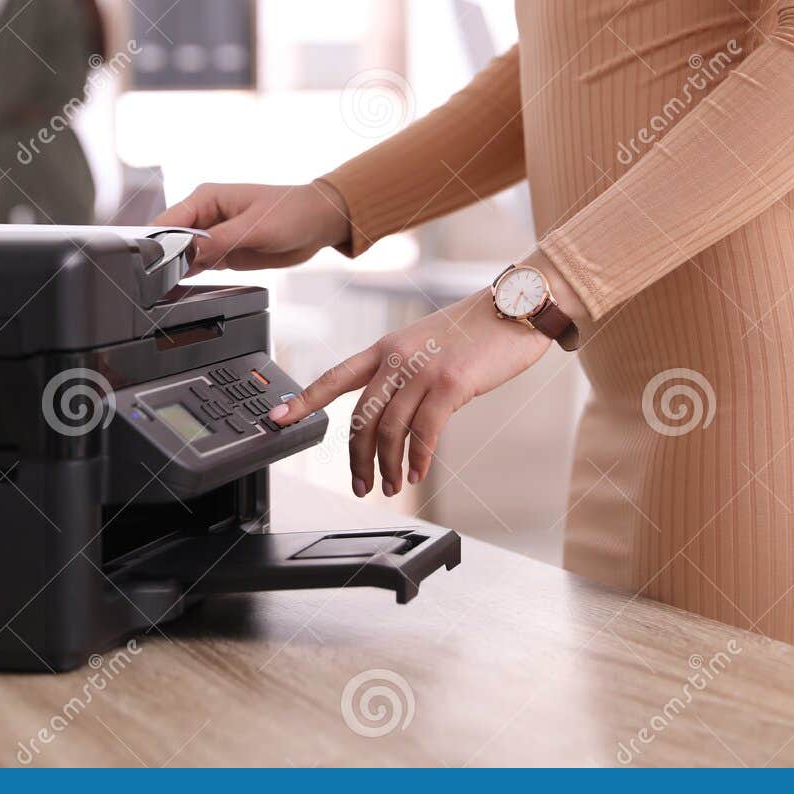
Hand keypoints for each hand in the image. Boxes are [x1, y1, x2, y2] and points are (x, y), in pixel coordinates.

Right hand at [152, 181, 350, 270]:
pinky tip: (178, 288)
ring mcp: (212, 235)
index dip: (155, 242)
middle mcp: (205, 216)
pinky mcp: (221, 252)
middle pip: (170, 240)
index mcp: (207, 198)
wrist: (317, 224)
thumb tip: (188, 252)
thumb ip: (221, 240)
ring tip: (160, 288)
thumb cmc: (291, 212)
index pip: (169, 220)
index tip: (149, 263)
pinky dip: (187, 276)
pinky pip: (196, 265)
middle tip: (151, 282)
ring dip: (173, 269)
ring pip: (180, 255)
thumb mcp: (256, 227)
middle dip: (161, 258)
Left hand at [268, 290, 551, 497]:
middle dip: (356, 459)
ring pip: (389, 430)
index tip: (278, 419)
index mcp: (385, 348)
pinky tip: (417, 473)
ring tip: (391, 486)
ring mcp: (423, 370)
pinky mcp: (451, 384)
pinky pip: (424, 432)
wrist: (515, 308)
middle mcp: (397, 358)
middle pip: (361, 417)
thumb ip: (406, 377)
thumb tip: (399, 422)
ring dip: (387, 466)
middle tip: (360, 486)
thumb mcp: (426, 346)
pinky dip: (418, 459)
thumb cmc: (476, 332)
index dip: (304, 400)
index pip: (335, 377)